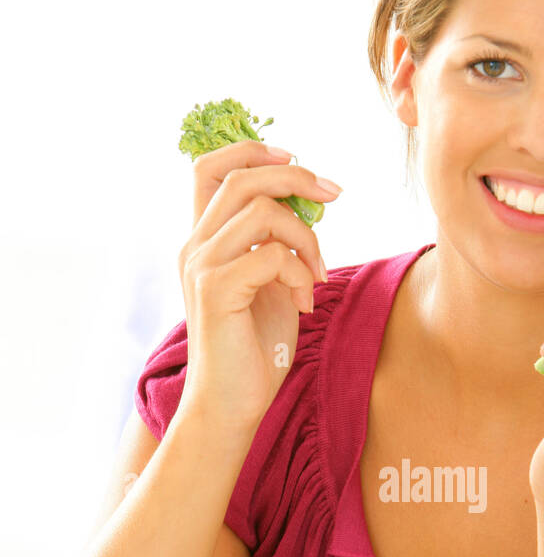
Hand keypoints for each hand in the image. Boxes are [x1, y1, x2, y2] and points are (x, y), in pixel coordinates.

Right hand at [176, 140, 340, 436]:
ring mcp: (201, 267)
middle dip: (297, 178)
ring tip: (317, 274)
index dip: (253, 151)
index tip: (295, 157)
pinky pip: (271, 254)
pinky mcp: (215, 290)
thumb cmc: (254, 350)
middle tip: (335, 194)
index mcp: (204, 241)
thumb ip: (278, 244)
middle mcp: (195, 246)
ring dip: (306, 236)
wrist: (231, 405)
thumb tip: (311, 207)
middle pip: (242, 178)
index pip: (211, 168)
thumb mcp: (271, 285)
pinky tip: (304, 301)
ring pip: (262, 211)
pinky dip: (300, 272)